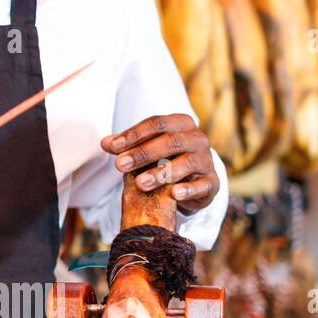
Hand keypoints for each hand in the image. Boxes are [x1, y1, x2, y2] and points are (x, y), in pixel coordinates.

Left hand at [101, 114, 219, 213]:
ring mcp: (207, 161)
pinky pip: (203, 185)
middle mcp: (197, 139)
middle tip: (120, 165)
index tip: (112, 147)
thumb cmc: (164, 159)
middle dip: (143, 153)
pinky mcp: (212, 183)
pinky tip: (174, 194)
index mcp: (181, 123)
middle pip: (170, 142)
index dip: (133, 134)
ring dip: (161, 173)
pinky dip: (188, 189)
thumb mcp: (145, 149)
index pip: (156, 124)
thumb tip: (105, 143)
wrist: (192, 182)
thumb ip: (126, 145)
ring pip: (186, 163)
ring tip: (140, 183)